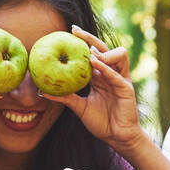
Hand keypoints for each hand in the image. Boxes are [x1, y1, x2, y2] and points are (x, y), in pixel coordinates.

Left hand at [41, 25, 145, 154]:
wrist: (118, 137)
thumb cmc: (101, 123)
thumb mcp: (79, 107)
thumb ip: (65, 97)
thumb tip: (43, 92)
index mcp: (101, 77)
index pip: (93, 54)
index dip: (83, 43)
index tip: (68, 33)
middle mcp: (112, 75)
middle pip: (104, 49)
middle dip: (90, 38)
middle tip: (75, 31)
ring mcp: (120, 80)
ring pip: (119, 55)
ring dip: (104, 50)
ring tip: (88, 51)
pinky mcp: (126, 88)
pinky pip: (116, 74)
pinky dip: (105, 67)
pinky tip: (94, 62)